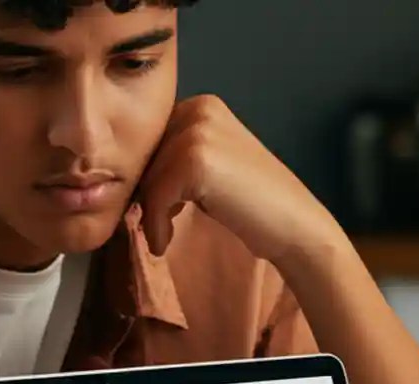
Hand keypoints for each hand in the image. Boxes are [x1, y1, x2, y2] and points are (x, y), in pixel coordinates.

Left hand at [138, 95, 347, 268]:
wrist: (294, 225)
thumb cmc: (252, 205)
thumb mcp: (209, 169)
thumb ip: (174, 160)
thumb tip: (123, 177)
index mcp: (201, 106)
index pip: (149, 141)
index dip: (145, 178)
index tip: (151, 210)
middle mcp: (200, 108)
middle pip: (143, 156)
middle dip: (143, 194)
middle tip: (156, 226)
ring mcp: (199, 131)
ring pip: (145, 176)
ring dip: (147, 213)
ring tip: (161, 236)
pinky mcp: (197, 159)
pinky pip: (154, 194)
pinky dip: (154, 224)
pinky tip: (164, 243)